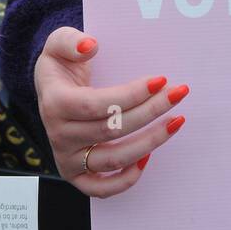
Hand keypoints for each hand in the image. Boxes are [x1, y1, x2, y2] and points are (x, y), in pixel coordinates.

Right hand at [33, 27, 188, 197]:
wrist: (51, 89)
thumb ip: (70, 41)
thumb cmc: (62, 64)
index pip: (98, 105)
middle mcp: (59, 135)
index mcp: (55, 103)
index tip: (161, 80)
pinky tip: (149, 157)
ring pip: (114, 159)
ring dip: (150, 142)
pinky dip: (126, 180)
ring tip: (177, 121)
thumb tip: (90, 46)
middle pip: (112, 129)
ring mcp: (68, 158)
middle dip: (151, 110)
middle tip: (179, 92)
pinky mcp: (77, 174)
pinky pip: (101, 189)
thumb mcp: (60, 44)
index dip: (132, 94)